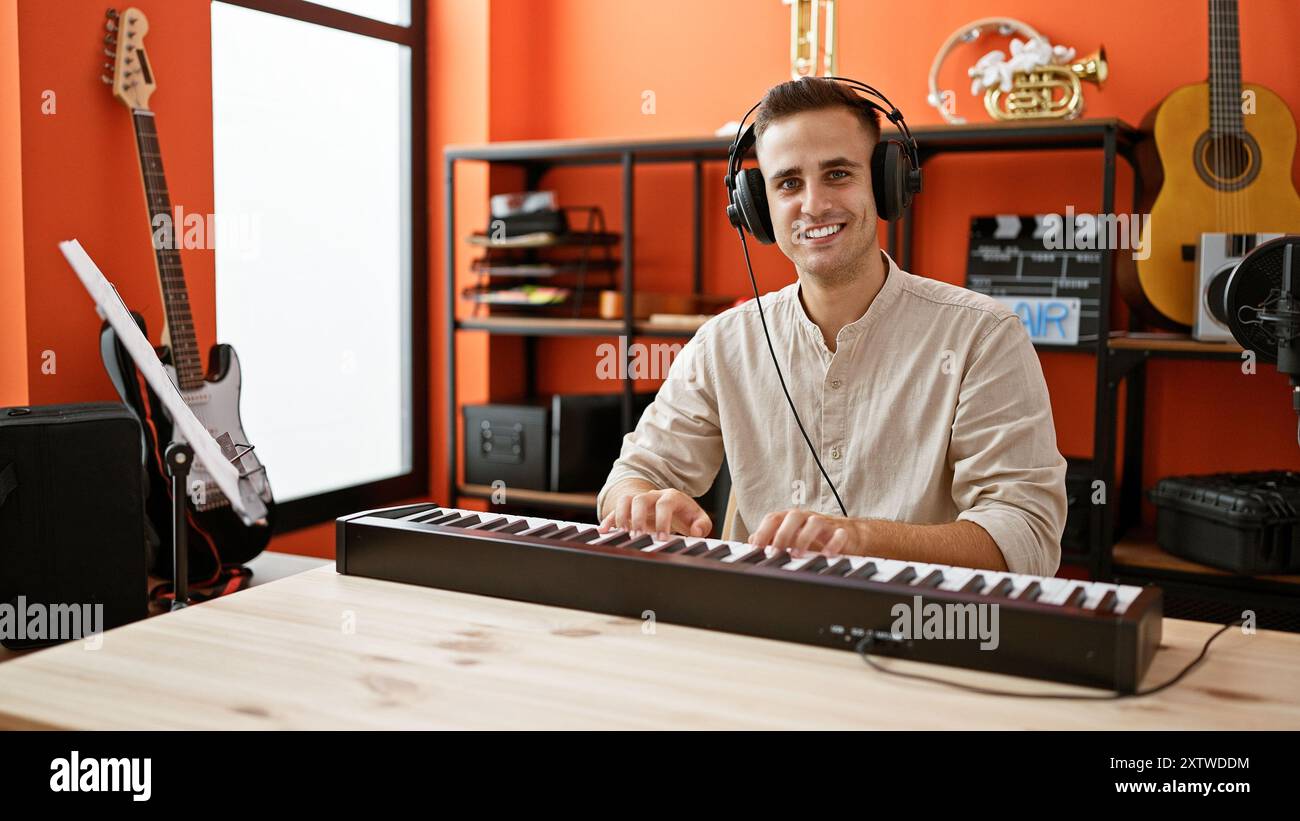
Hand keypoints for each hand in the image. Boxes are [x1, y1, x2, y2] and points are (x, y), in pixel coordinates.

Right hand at [598, 487, 711, 539]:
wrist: (674, 507)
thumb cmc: (686, 515)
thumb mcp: (699, 519)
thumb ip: (702, 525)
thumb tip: (695, 531)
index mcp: (671, 497)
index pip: (665, 504)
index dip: (662, 520)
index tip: (662, 539)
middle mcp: (653, 496)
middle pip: (641, 499)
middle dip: (638, 518)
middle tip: (638, 537)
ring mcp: (640, 500)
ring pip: (625, 500)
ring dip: (621, 516)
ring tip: (622, 534)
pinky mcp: (630, 509)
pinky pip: (616, 510)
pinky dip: (609, 519)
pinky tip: (604, 531)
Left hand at [747, 509, 861, 556]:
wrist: (851, 534)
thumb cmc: (816, 536)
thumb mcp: (792, 537)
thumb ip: (772, 538)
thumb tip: (751, 541)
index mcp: (792, 518)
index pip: (774, 518)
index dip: (763, 531)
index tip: (755, 548)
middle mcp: (807, 518)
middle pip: (793, 516)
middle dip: (781, 534)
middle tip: (774, 553)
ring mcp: (826, 524)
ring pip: (815, 522)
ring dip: (804, 537)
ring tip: (797, 555)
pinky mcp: (844, 533)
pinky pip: (840, 534)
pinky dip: (833, 544)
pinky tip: (826, 555)